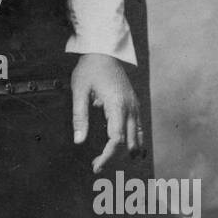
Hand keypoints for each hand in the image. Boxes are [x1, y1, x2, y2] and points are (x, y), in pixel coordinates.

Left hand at [70, 53, 145, 174]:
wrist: (104, 52)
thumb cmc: (90, 69)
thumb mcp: (79, 91)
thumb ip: (79, 116)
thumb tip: (79, 140)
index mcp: (117, 105)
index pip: (117, 139)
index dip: (107, 156)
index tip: (96, 166)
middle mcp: (130, 108)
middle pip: (130, 143)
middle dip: (114, 157)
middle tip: (96, 165)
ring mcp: (135, 106)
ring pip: (138, 138)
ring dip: (126, 152)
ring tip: (107, 159)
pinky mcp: (135, 104)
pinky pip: (139, 128)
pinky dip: (134, 142)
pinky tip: (126, 149)